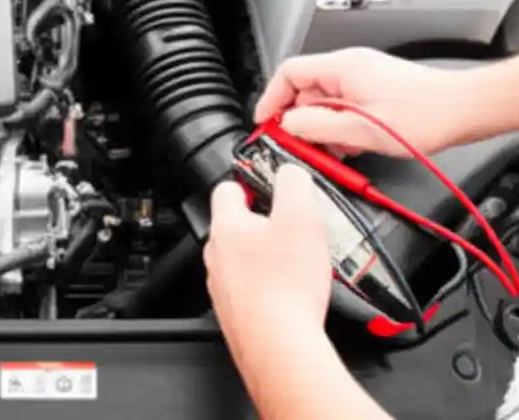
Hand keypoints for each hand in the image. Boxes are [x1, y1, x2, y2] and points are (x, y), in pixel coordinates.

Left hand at [203, 165, 331, 349]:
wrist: (279, 346)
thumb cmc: (284, 288)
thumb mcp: (301, 218)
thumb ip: (293, 184)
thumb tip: (289, 172)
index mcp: (227, 227)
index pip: (227, 189)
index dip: (250, 182)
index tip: (269, 185)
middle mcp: (217, 256)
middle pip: (237, 225)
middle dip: (265, 222)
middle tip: (294, 226)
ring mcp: (223, 286)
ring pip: (244, 258)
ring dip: (268, 255)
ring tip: (299, 261)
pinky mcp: (236, 311)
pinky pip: (251, 287)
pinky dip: (270, 284)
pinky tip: (293, 291)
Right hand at [254, 48, 471, 156]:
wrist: (464, 110)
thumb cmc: (425, 114)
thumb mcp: (361, 129)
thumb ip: (317, 127)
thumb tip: (289, 125)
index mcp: (342, 67)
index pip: (289, 73)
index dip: (271, 98)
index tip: (267, 123)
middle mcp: (350, 68)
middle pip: (304, 91)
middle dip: (299, 120)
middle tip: (300, 145)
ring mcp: (363, 79)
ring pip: (324, 103)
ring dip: (322, 128)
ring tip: (334, 149)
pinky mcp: (375, 93)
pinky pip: (344, 109)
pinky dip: (341, 129)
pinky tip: (352, 146)